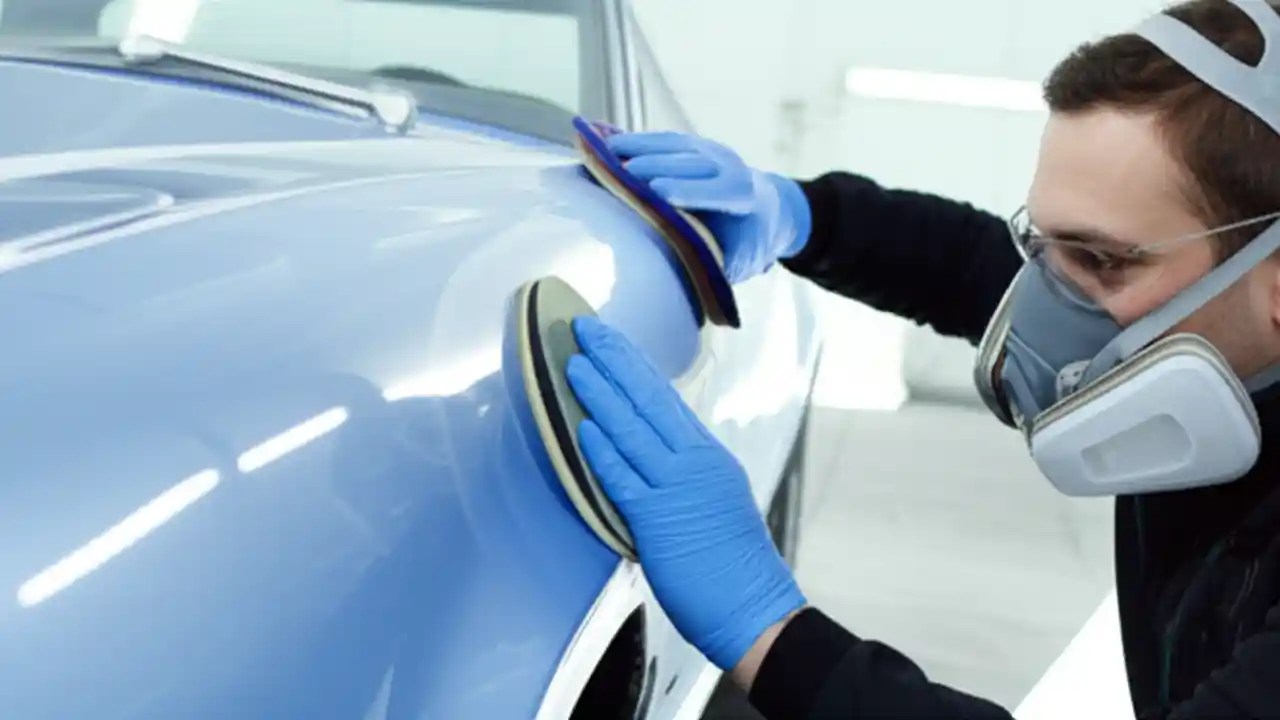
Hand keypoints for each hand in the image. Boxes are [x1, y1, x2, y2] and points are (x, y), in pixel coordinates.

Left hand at [565, 316, 806, 668]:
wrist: (753, 604)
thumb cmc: (731, 561)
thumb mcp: (715, 498)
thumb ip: (684, 472)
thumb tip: (651, 451)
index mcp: (707, 455)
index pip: (665, 398)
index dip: (633, 366)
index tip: (610, 340)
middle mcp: (694, 462)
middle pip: (648, 399)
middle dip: (613, 360)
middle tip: (584, 327)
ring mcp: (677, 488)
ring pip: (632, 430)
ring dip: (599, 394)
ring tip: (573, 364)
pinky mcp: (658, 520)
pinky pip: (624, 478)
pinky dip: (602, 451)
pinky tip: (582, 427)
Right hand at [605, 131, 812, 283]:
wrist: (770, 211)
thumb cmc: (748, 243)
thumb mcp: (739, 260)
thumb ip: (711, 262)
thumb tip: (673, 271)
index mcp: (743, 196)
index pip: (715, 190)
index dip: (687, 190)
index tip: (658, 193)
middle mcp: (728, 166)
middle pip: (688, 163)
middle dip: (654, 166)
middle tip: (617, 172)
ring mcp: (710, 151)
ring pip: (671, 146)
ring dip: (636, 148)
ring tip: (602, 151)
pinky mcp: (692, 145)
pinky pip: (662, 140)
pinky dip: (635, 141)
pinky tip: (607, 142)